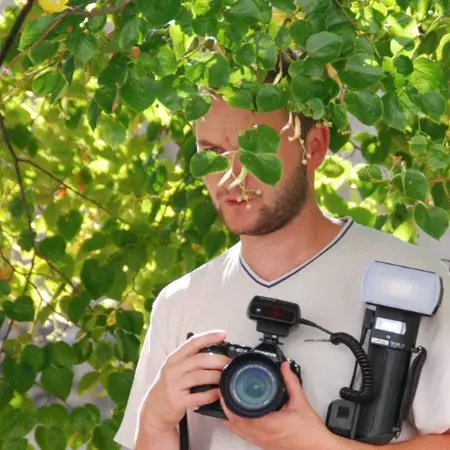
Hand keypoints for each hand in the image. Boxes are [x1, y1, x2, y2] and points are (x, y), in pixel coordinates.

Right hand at [139, 330, 230, 436]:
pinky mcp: (177, 401)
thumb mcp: (176, 368)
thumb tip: (217, 352)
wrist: (154, 409)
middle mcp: (173, 369)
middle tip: (230, 362)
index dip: (209, 337)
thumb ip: (192, 360)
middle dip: (218, 360)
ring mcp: (174, 385)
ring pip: (199, 376)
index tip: (223, 334)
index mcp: (174, 358)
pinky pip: (197, 396)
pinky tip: (218, 393)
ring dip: (215, 376)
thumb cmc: (170, 386)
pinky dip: (209, 395)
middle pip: (199, 360)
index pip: (192, 342)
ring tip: (226, 377)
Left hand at [219, 361, 342, 449]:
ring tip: (226, 405)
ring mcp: (262, 442)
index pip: (241, 415)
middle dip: (226, 408)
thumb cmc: (310, 431)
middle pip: (235, 424)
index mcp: (269, 424)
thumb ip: (291, 382)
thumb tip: (285, 368)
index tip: (225, 392)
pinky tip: (234, 422)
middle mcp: (263, 435)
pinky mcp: (265, 445)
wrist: (318, 448)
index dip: (229, 404)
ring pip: (238, 432)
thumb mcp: (301, 401)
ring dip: (230, 419)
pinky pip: (245, 437)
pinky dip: (237, 428)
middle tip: (223, 394)